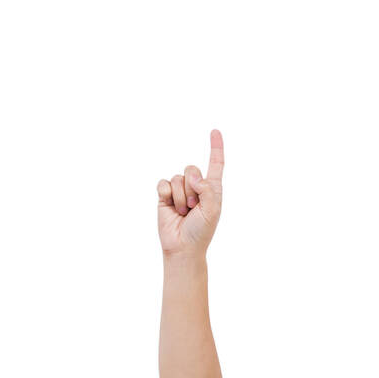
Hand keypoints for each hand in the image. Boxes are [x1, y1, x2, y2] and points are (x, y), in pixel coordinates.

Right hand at [157, 129, 224, 257]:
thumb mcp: (213, 210)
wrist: (183, 247)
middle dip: (192, 189)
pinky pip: (163, 184)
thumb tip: (193, 175)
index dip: (215, 147)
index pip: (215, 164)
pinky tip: (171, 208)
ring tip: (184, 212)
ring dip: (181, 197)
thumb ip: (208, 189)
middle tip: (194, 208)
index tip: (215, 130)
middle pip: (191, 168)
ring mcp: (179, 190)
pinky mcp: (164, 195)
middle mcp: (196, 186)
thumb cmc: (202, 230)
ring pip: (177, 178)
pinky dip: (167, 195)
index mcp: (212, 188)